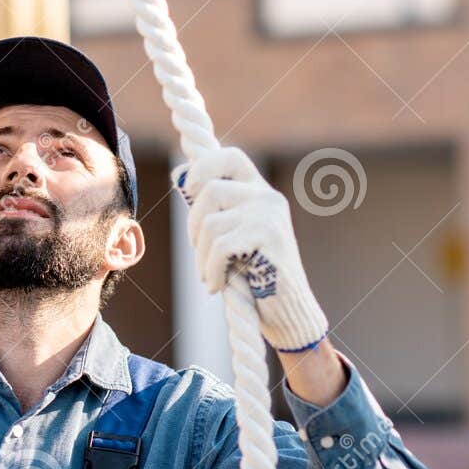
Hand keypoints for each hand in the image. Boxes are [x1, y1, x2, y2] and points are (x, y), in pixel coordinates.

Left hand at [172, 147, 328, 351]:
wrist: (288, 311)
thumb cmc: (255, 274)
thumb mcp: (234, 232)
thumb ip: (216, 207)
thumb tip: (180, 176)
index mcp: (260, 191)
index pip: (230, 157)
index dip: (202, 167)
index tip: (187, 188)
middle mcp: (268, 197)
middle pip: (210, 189)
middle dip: (193, 224)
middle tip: (196, 249)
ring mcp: (270, 216)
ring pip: (210, 222)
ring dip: (200, 255)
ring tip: (208, 274)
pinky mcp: (269, 238)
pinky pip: (220, 246)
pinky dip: (211, 270)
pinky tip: (216, 285)